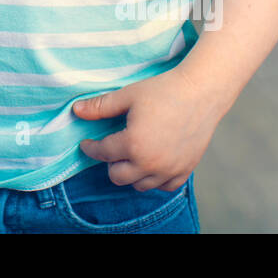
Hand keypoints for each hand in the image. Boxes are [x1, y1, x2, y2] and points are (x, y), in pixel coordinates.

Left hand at [72, 65, 226, 191]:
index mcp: (134, 144)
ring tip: (131, 155)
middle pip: (118, 177)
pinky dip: (154, 179)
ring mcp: (170, 170)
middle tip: (111, 149)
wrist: (201, 93)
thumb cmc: (163, 90)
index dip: (91, 148)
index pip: (103, 153)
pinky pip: (164, 186)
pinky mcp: (185, 170)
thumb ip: (100, 106)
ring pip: (140, 185)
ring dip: (131, 173)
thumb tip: (76, 110)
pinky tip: (151, 163)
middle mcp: (151, 163)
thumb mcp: (128, 95)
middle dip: (110, 163)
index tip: (86, 144)